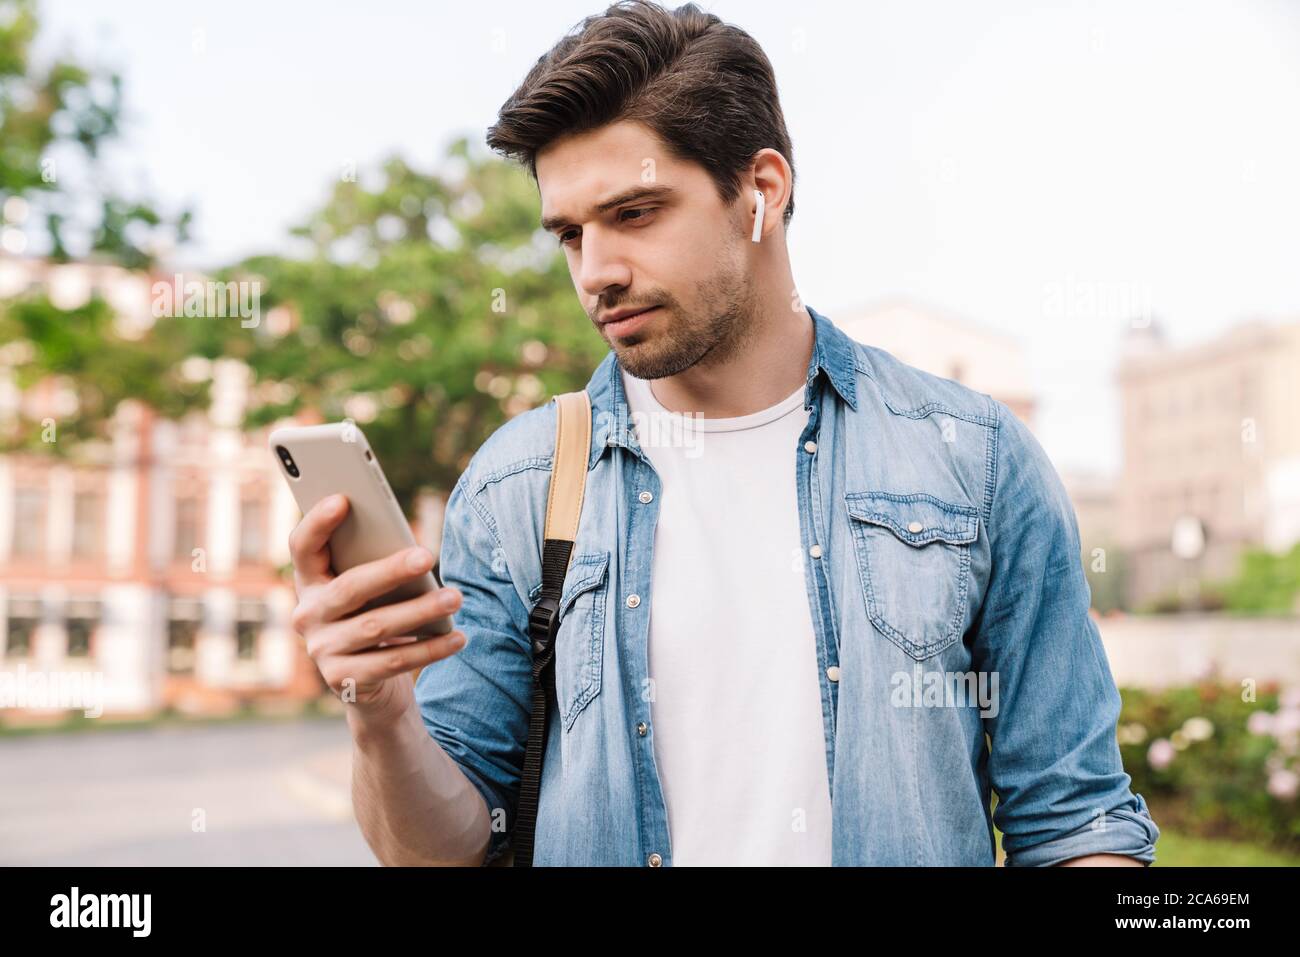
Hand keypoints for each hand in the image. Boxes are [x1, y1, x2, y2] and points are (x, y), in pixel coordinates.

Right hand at [287, 493, 466, 723]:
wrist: (371, 685)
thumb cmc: (375, 618)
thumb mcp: (371, 592)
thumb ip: (376, 566)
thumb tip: (414, 550)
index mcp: (311, 582)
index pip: (303, 547)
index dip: (318, 523)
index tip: (343, 499)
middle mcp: (307, 615)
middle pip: (350, 588)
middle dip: (391, 570)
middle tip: (428, 555)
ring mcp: (322, 651)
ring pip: (376, 627)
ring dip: (421, 611)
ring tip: (456, 598)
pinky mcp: (343, 681)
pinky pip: (392, 662)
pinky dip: (430, 649)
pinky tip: (457, 637)